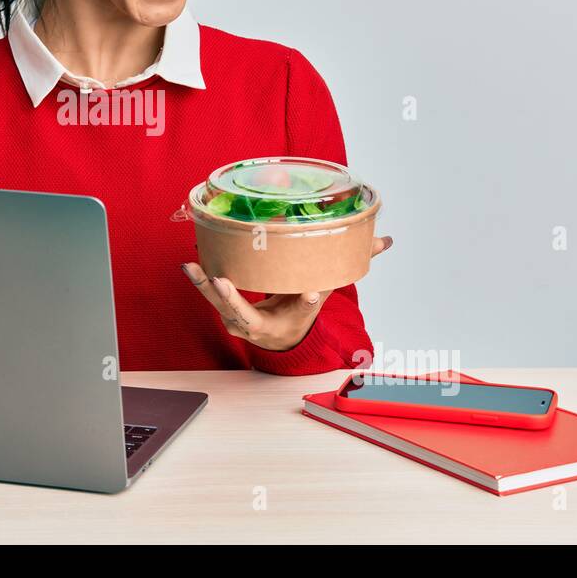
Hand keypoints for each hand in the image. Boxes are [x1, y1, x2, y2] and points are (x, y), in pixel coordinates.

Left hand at [182, 236, 393, 351]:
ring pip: (216, 303)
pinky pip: (209, 292)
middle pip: (239, 313)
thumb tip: (386, 242)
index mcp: (280, 323)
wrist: (278, 334)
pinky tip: (192, 260)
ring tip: (191, 266)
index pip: (290, 314)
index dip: (301, 304)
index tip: (309, 294)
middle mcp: (253, 325)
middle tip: (222, 283)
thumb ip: (348, 267)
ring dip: (203, 284)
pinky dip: (202, 276)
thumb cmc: (298, 310)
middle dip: (229, 299)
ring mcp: (234, 318)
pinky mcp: (222, 306)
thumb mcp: (322, 293)